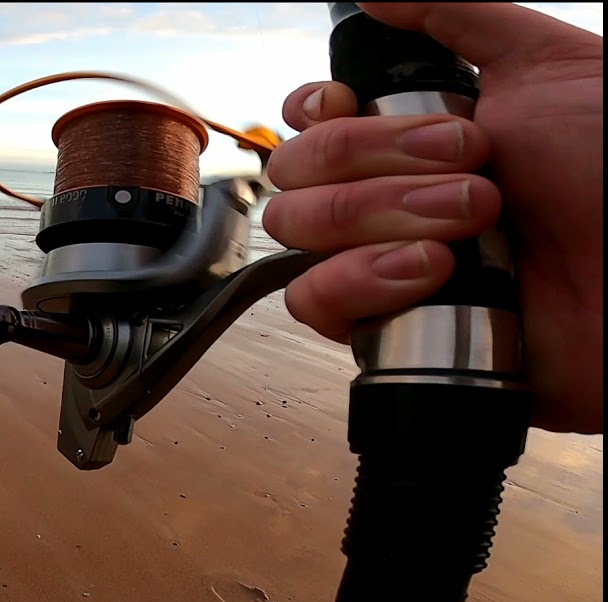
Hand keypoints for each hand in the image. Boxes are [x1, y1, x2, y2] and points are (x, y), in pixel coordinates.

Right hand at [262, 2, 602, 433]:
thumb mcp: (547, 68)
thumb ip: (458, 17)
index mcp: (412, 140)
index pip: (311, 122)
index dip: (319, 112)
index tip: (352, 103)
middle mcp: (385, 198)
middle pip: (296, 170)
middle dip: (376, 159)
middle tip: (473, 164)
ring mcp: (378, 263)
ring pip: (299, 230)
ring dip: (379, 215)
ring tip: (472, 224)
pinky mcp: (384, 328)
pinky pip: (314, 302)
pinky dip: (359, 280)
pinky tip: (430, 273)